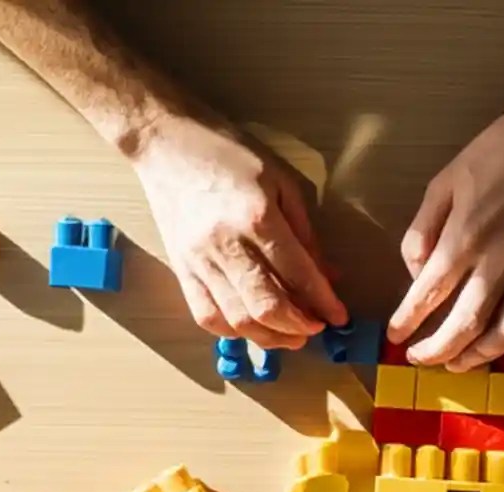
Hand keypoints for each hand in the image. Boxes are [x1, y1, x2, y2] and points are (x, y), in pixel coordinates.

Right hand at [134, 117, 347, 348]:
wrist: (165, 142)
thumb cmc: (226, 153)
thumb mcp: (281, 181)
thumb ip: (305, 232)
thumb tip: (328, 274)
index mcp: (258, 217)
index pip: (299, 274)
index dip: (324, 302)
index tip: (338, 317)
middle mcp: (227, 244)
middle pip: (267, 306)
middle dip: (298, 327)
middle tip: (315, 327)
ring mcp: (199, 260)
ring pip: (237, 319)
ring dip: (269, 337)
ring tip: (289, 335)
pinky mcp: (180, 269)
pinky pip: (206, 315)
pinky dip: (232, 331)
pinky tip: (251, 327)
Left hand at [387, 103, 503, 370]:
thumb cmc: (498, 151)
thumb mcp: (444, 181)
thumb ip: (423, 229)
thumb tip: (415, 270)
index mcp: (464, 238)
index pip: (427, 295)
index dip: (406, 322)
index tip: (394, 336)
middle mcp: (499, 262)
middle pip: (465, 326)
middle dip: (437, 352)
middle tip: (419, 359)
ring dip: (480, 355)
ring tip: (458, 362)